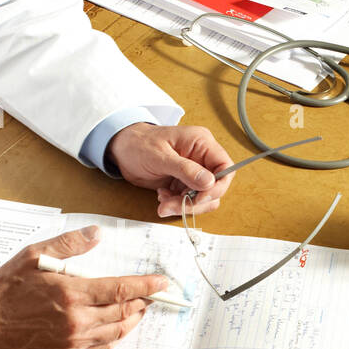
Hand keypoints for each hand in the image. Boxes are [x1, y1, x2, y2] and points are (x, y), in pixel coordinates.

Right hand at [0, 226, 165, 348]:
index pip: (120, 289)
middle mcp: (76, 320)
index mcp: (71, 294)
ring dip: (132, 321)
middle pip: (123, 313)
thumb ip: (68, 245)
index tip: (161, 283)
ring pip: (116, 333)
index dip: (145, 286)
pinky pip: (101, 348)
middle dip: (142, 302)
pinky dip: (115, 338)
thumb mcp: (34, 255)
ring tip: (139, 309)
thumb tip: (94, 234)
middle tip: (152, 294)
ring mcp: (72, 339)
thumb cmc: (5, 289)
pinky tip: (117, 329)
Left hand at [106, 123, 234, 216]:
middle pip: (215, 187)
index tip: (200, 197)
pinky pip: (188, 200)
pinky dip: (176, 204)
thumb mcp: (160, 156)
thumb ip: (185, 169)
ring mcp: (193, 172)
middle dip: (196, 201)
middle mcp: (201, 158)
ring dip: (184, 205)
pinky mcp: (183, 183)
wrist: (123, 149)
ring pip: (202, 198)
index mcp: (201, 143)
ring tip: (163, 201)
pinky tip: (162, 196)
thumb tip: (209, 182)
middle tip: (173, 204)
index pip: (225, 167)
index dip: (218, 186)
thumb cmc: (139, 144)